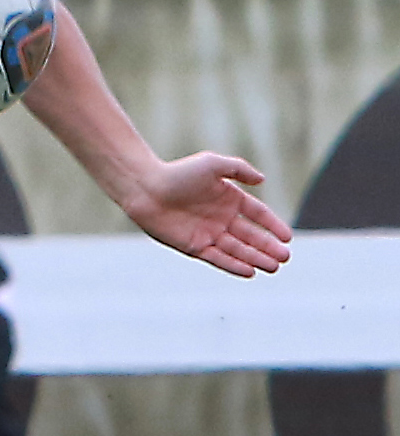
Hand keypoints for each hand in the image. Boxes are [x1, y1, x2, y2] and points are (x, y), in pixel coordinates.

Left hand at [123, 152, 292, 278]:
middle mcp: (221, 218)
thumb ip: (239, 170)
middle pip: (251, 236)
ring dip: (256, 258)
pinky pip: (218, 258)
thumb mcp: (212, 164)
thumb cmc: (179, 173)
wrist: (147, 189)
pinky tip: (250, 271)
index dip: (273, 225)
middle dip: (268, 247)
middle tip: (285, 257)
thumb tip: (263, 180)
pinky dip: (234, 266)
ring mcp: (209, 233)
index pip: (258, 214)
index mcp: (229, 198)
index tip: (288, 237)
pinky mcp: (195, 247)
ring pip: (238, 250)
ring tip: (274, 267)